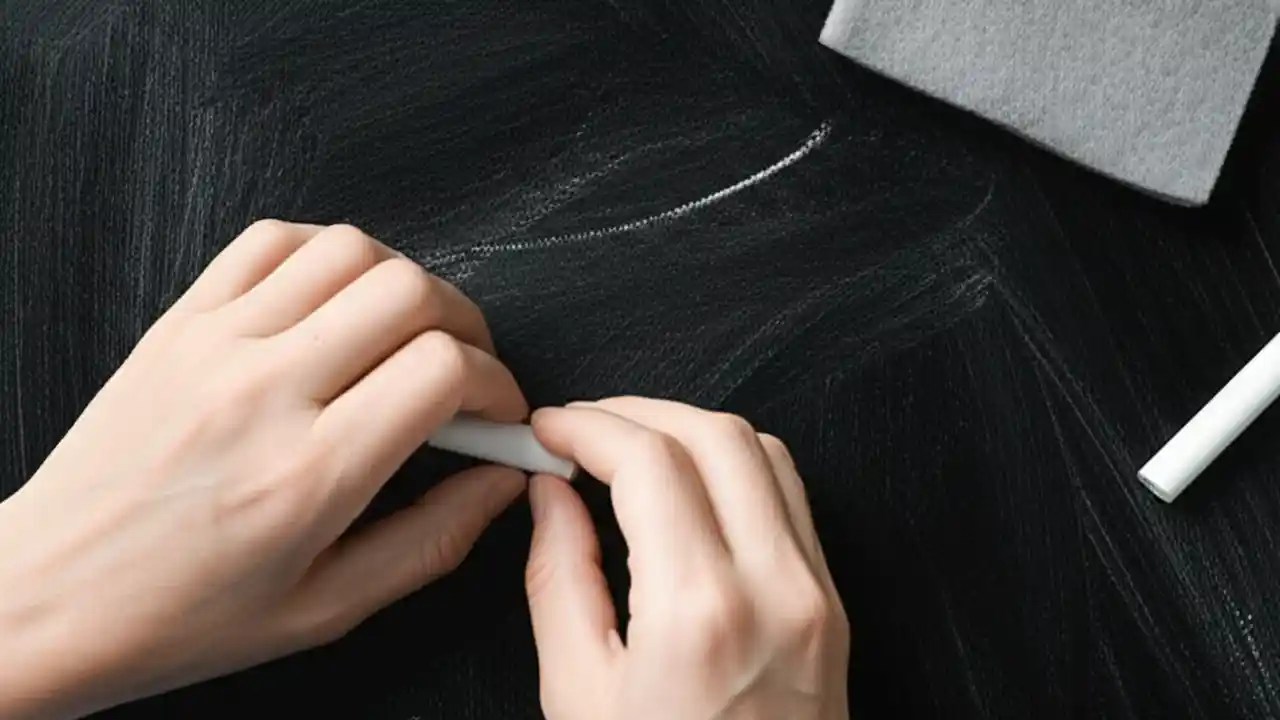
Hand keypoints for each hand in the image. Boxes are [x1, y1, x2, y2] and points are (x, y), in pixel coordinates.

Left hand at [0, 221, 527, 718]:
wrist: (46, 596)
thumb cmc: (180, 614)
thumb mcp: (326, 609)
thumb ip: (431, 543)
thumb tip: (501, 483)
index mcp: (308, 476)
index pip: (440, 371)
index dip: (495, 383)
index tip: (496, 410)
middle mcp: (263, 394)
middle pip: (408, 294)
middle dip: (465, 325)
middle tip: (464, 368)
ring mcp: (214, 344)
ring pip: (348, 250)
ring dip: (402, 282)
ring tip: (405, 332)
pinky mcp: (178, 322)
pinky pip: (269, 239)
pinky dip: (326, 253)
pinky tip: (336, 299)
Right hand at [525, 398, 849, 719]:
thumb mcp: (577, 693)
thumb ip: (558, 575)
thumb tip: (551, 494)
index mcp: (701, 612)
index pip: (649, 460)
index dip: (588, 426)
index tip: (549, 431)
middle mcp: (774, 587)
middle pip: (714, 434)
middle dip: (638, 412)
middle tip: (582, 430)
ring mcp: (815, 593)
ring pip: (763, 450)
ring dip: (690, 430)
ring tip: (629, 449)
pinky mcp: (831, 603)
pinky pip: (789, 496)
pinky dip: (734, 465)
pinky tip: (687, 486)